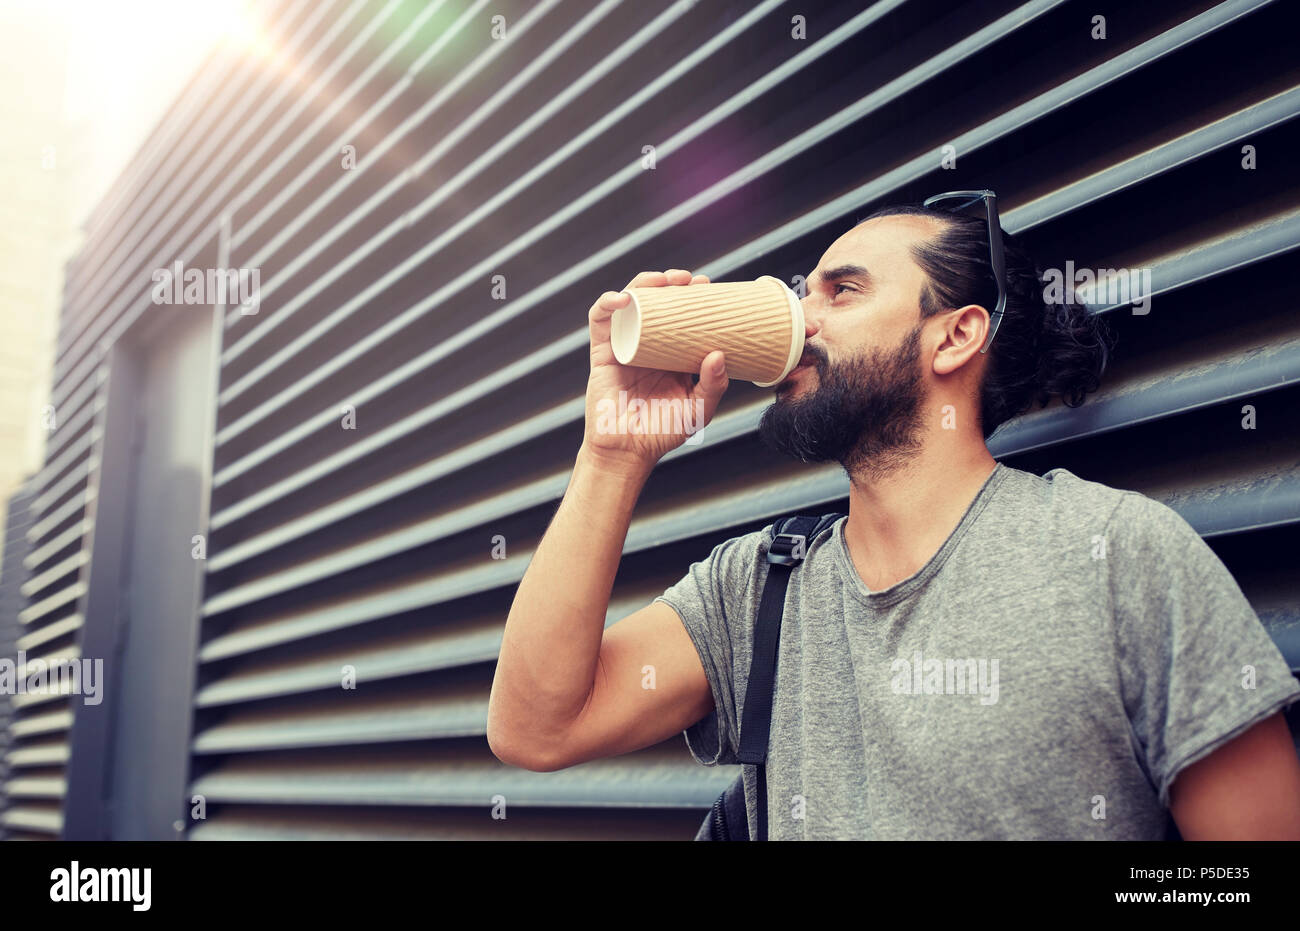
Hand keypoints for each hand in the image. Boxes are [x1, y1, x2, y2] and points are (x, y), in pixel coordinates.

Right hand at [583, 269, 728, 470]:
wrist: (627, 451)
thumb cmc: (662, 433)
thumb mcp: (698, 410)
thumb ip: (713, 385)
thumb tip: (719, 354)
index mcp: (672, 353)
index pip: (682, 315)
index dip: (693, 296)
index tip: (708, 287)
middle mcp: (648, 344)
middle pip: (657, 301)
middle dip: (671, 283)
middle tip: (689, 280)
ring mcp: (624, 344)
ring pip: (630, 302)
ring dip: (643, 283)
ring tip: (661, 280)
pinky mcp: (602, 351)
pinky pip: (600, 320)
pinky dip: (607, 303)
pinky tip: (623, 299)